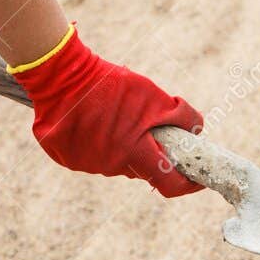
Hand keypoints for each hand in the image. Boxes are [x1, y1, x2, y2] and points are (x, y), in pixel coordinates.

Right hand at [9, 25, 204, 197]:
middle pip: (140, 169)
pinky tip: (94, 121)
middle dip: (150, 153)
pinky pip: (91, 157)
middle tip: (149, 129)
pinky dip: (99, 144)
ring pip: (115, 162)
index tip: (196, 179)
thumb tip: (198, 130)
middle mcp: (108, 166)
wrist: (61, 74)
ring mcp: (85, 164)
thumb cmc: (112, 85)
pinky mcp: (67, 157)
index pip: (168, 185)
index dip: (186, 184)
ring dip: (123, 147)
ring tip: (116, 118)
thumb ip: (181, 116)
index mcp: (133, 154)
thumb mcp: (154, 96)